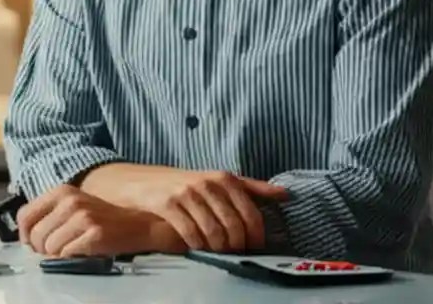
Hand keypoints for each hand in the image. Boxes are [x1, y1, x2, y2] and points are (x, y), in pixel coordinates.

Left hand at [16, 184, 184, 257]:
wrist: (139, 222)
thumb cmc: (104, 218)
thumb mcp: (74, 206)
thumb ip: (51, 215)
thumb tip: (27, 236)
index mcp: (61, 191)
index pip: (24, 215)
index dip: (25, 235)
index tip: (34, 244)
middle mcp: (69, 201)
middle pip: (35, 235)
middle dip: (42, 249)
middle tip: (57, 250)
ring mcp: (82, 217)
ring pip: (49, 248)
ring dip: (57, 255)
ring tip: (73, 250)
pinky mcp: (94, 233)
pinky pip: (66, 255)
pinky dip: (71, 258)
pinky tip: (83, 252)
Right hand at [136, 169, 288, 251]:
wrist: (146, 182)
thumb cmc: (190, 184)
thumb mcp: (222, 181)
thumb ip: (253, 188)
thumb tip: (286, 195)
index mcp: (225, 179)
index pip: (251, 213)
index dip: (256, 236)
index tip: (255, 248)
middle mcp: (208, 184)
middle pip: (233, 226)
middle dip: (237, 245)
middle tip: (235, 252)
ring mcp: (187, 193)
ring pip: (213, 232)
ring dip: (218, 248)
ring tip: (217, 251)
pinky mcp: (168, 204)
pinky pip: (190, 233)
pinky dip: (197, 245)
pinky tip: (198, 246)